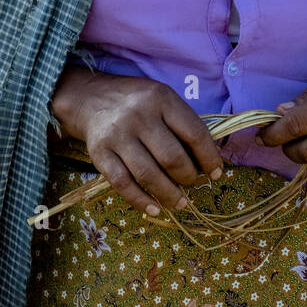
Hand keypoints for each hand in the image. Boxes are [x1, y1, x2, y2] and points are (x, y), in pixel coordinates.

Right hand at [50, 65, 223, 215]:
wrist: (90, 98)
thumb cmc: (136, 102)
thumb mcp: (162, 99)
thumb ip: (182, 124)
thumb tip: (207, 162)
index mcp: (161, 98)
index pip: (194, 133)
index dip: (209, 158)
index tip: (216, 173)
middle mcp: (138, 115)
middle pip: (172, 157)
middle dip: (189, 178)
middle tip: (193, 184)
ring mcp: (117, 135)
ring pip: (148, 174)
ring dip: (169, 194)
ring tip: (180, 202)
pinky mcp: (99, 153)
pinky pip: (123, 184)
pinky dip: (141, 201)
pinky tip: (155, 208)